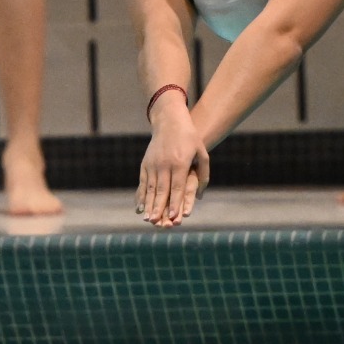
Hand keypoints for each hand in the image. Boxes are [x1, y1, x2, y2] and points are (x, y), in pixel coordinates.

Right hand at [137, 105, 209, 227]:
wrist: (170, 120)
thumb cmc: (190, 138)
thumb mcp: (202, 152)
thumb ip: (203, 174)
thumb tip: (200, 196)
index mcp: (180, 163)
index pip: (178, 187)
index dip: (176, 202)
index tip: (175, 217)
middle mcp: (165, 164)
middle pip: (162, 190)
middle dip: (159, 208)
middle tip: (157, 223)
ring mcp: (153, 164)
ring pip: (150, 188)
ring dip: (149, 205)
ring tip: (148, 219)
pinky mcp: (145, 163)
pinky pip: (142, 183)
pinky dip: (141, 196)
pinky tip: (140, 208)